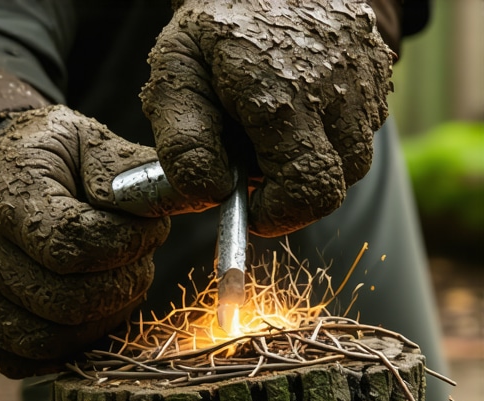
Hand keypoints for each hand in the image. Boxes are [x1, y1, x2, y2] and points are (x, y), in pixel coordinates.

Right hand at [0, 105, 169, 377]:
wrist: (4, 181)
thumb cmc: (58, 163)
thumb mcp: (94, 147)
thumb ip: (138, 174)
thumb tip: (198, 194)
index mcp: (10, 197)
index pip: (75, 244)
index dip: (127, 243)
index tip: (145, 228)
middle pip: (72, 301)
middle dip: (124, 281)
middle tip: (131, 256)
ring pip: (59, 338)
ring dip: (105, 313)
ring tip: (110, 276)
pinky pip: (41, 358)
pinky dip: (78, 339)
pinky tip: (89, 303)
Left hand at [141, 0, 392, 235]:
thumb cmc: (217, 29)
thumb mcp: (176, 77)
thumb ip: (184, 143)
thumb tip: (214, 193)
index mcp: (283, 94)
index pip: (309, 189)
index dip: (279, 215)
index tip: (253, 210)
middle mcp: (337, 89)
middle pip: (335, 185)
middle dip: (294, 193)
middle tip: (259, 165)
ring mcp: (366, 80)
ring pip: (352, 162)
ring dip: (315, 164)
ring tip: (280, 131)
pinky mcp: (380, 76)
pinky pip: (362, 132)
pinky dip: (332, 138)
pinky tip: (305, 109)